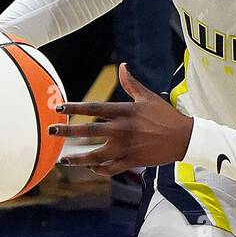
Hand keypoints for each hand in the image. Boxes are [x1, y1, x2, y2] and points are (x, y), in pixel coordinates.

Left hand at [51, 63, 193, 176]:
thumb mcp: (149, 97)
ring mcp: (127, 147)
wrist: (184, 138)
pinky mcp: (132, 161)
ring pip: (96, 156)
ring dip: (78, 159)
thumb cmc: (166, 115)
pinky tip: (91, 167)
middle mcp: (123, 129)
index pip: (95, 108)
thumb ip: (132, 84)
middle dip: (67, 131)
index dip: (75, 108)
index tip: (58, 108)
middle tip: (51, 131)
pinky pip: (110, 168)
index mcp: (126, 112)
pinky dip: (99, 169)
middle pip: (89, 130)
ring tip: (64, 160)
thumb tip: (122, 67)